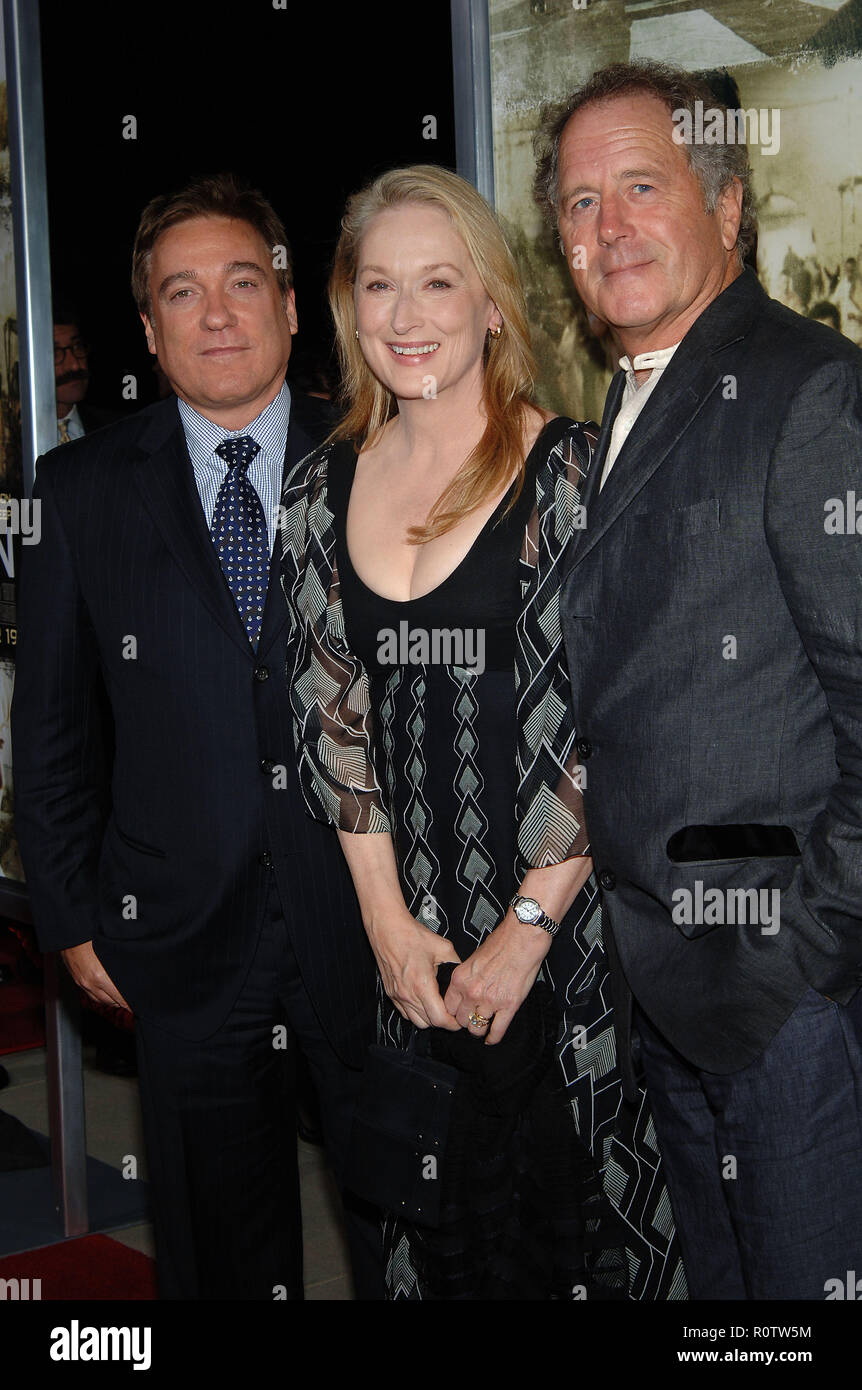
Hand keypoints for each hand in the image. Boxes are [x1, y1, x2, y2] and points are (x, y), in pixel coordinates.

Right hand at [61, 941, 130, 1011]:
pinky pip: (91, 995)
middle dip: (123, 1003)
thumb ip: (121, 965)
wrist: (71, 935)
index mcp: (100, 977)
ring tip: (122, 1000)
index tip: (136, 1006)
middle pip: (111, 1002)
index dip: (129, 1003)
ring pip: (100, 1000)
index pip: (119, 997)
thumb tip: (131, 975)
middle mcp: (91, 983)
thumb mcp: (111, 952)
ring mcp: (83, 983)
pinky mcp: (77, 981)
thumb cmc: (92, 938)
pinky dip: (100, 997)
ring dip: (112, 1001)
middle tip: (132, 1003)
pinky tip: (106, 994)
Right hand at [367, 912, 461, 1030]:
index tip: (459, 1019)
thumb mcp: (443, 947)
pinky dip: (416, 1013)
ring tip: (438, 1008)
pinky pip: (405, 1013)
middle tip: (452, 1013)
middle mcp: (407, 994)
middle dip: (443, 1021)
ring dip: (429, 1019)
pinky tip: (424, 1001)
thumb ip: (456, 964)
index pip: (439, 1019)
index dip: (452, 1023)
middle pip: (429, 1023)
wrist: (387, 929)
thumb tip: (465, 977)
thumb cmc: (412, 936)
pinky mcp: (391, 993)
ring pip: (416, 1021)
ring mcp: (397, 996)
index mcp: (422, 985)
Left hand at [443, 915, 549, 1043]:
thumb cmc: (501, 942)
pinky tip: (491, 1039)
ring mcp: (490, 1001)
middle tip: (470, 1019)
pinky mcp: (508, 1006)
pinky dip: (493, 1037)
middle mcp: (472, 992)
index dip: (453, 1011)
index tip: (457, 1012)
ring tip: (481, 1027)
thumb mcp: (473, 957)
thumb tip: (464, 988)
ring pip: (476, 1028)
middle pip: (460, 1019)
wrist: (522, 938)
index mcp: (460, 979)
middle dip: (465, 1020)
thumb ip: (467, 977)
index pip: (448, 1006)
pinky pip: (497, 1030)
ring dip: (478, 1029)